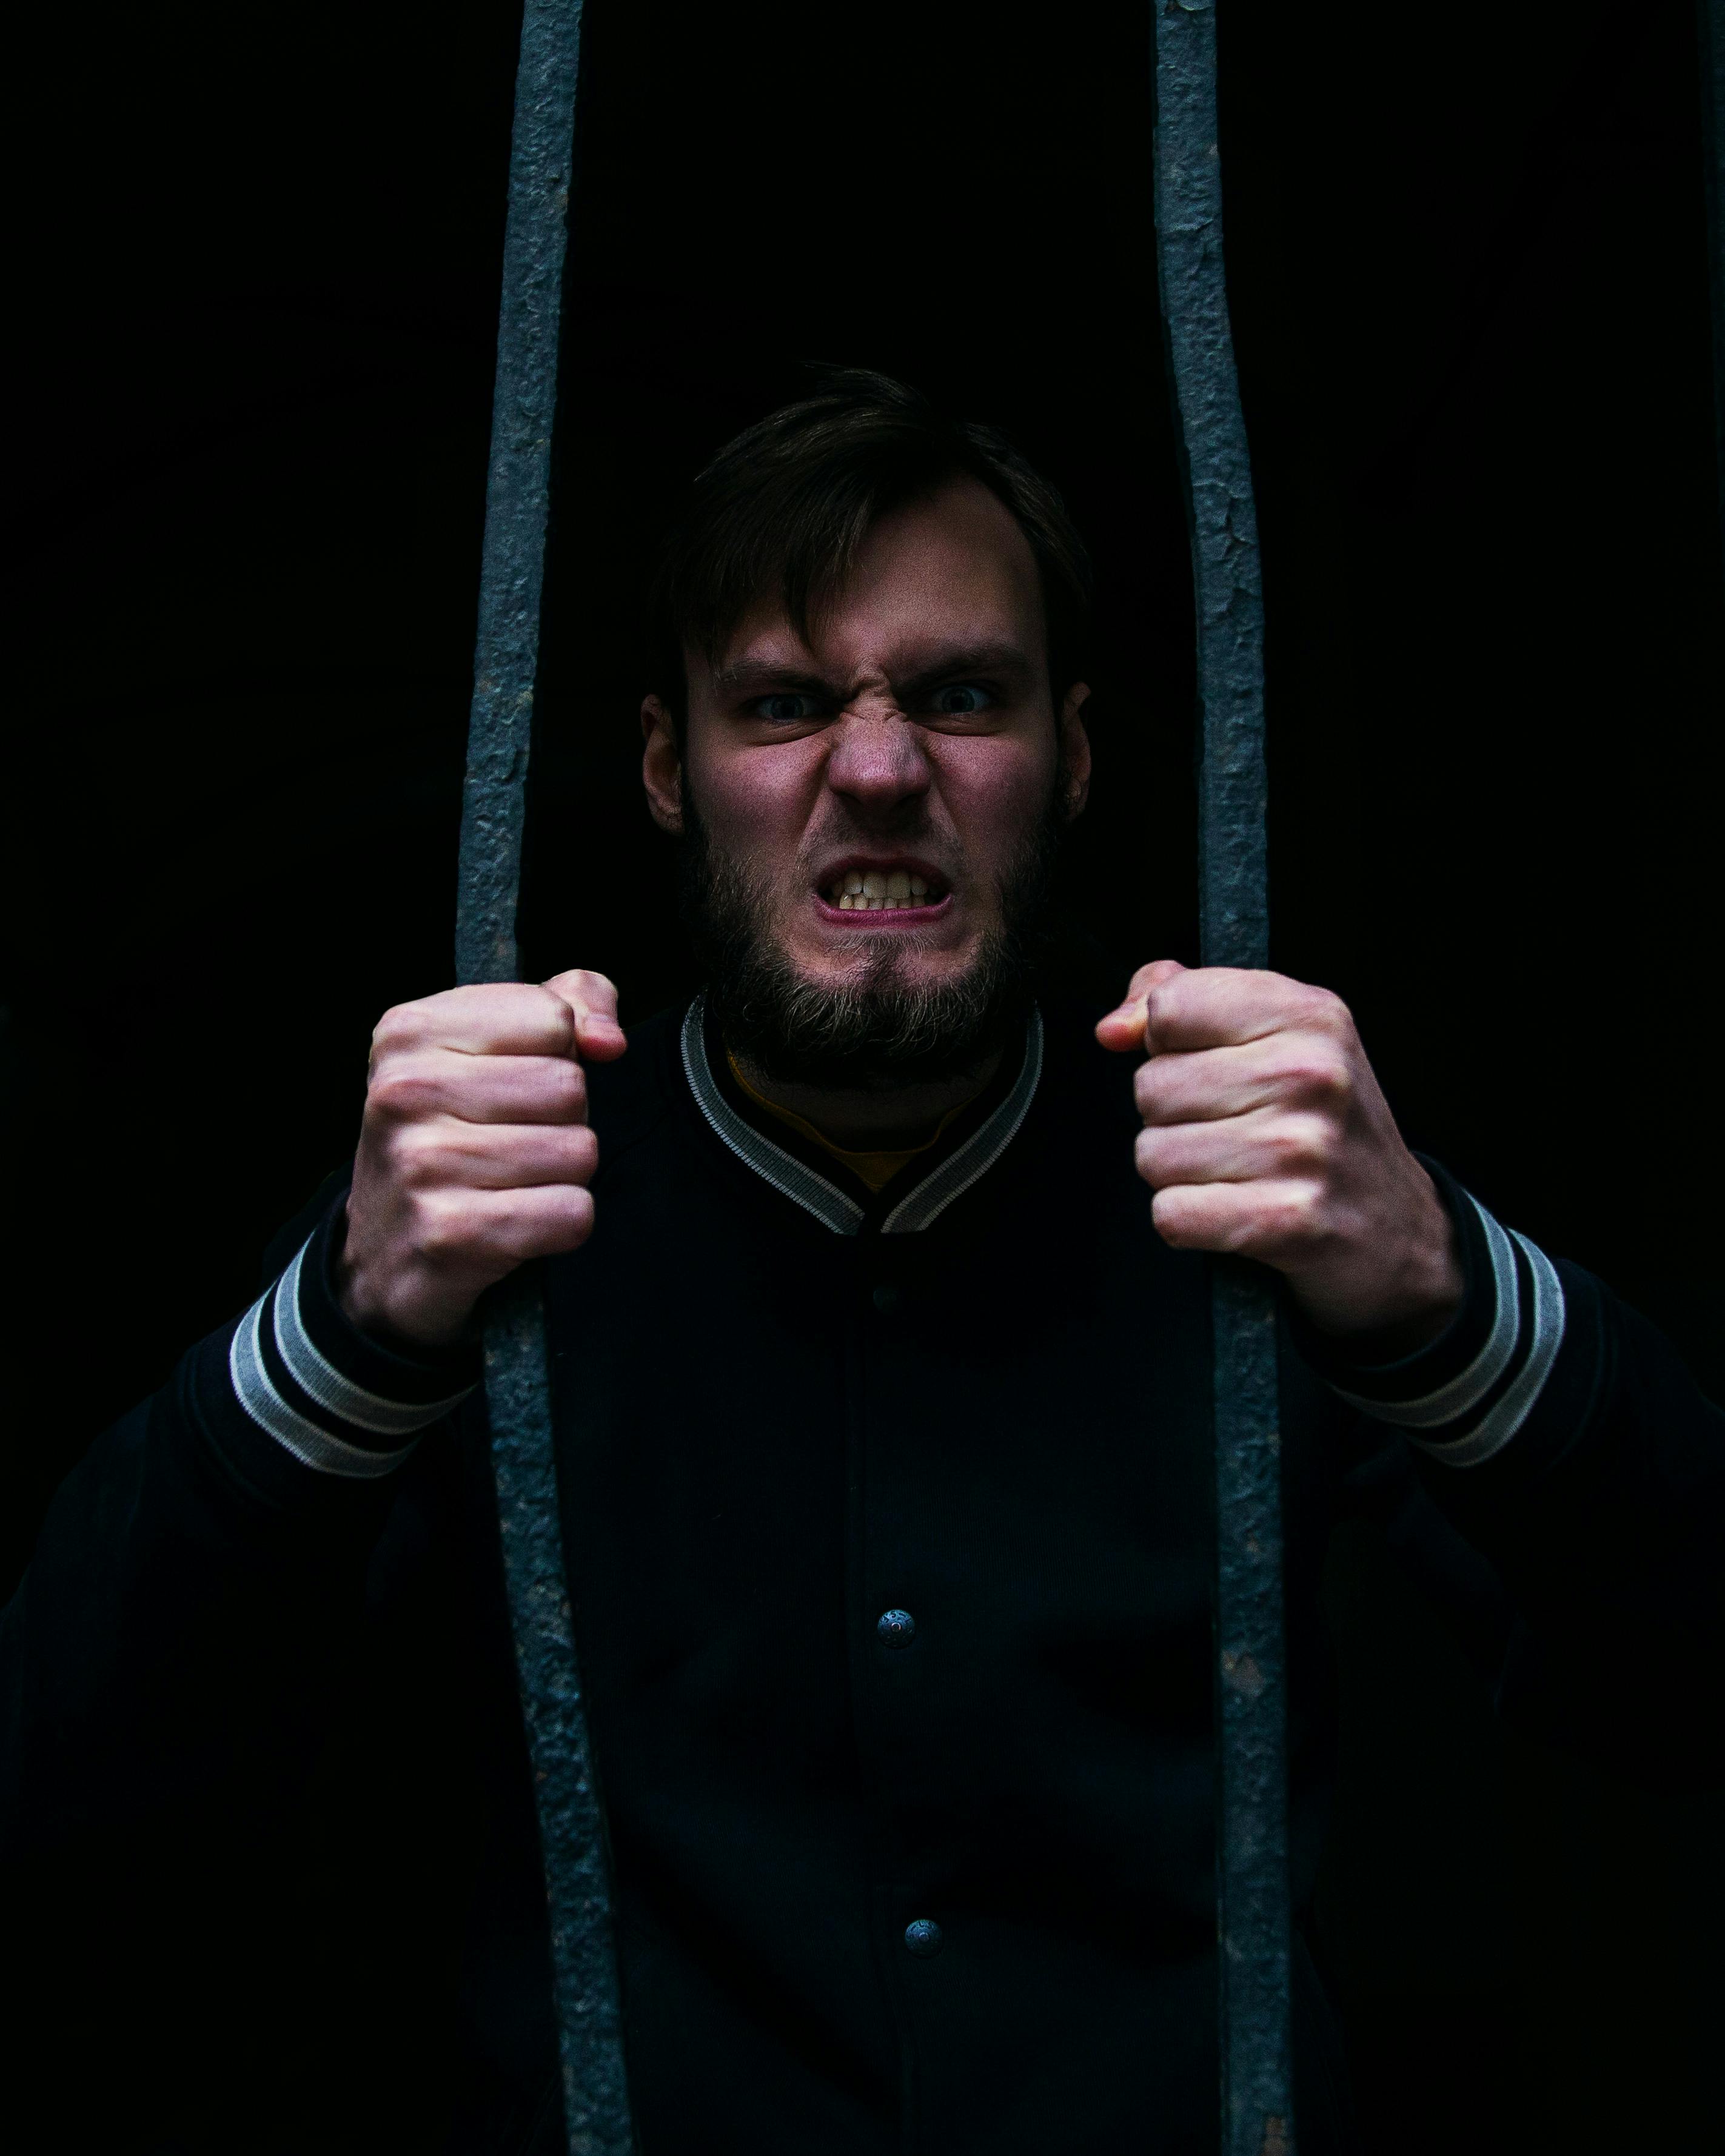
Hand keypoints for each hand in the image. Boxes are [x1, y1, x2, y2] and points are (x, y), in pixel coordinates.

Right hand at [338, 970, 626, 1348]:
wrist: (381, 1252)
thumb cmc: (452, 1134)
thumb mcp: (493, 1046)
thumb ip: (571, 1002)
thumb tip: (609, 1040)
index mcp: (411, 1031)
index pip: (553, 1017)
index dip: (556, 1056)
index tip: (513, 1084)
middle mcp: (406, 1091)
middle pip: (569, 1087)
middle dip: (562, 1120)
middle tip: (512, 1142)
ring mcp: (421, 1163)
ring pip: (578, 1152)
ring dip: (563, 1176)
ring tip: (509, 1183)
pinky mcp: (449, 1234)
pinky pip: (571, 1214)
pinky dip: (560, 1225)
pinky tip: (514, 1224)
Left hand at [1097, 961, 1461, 1342]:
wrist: (1398, 1231)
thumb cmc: (1320, 1127)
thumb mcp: (1277, 1039)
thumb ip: (1187, 1002)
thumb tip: (1114, 1030)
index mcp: (1310, 1015)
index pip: (1172, 1005)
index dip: (1167, 1043)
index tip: (1207, 1065)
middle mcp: (1312, 1075)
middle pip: (1152, 1087)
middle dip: (1173, 1118)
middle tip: (1234, 1133)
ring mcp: (1302, 1149)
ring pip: (1153, 1154)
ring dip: (1179, 1174)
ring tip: (1238, 1174)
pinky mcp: (1287, 1220)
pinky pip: (1171, 1213)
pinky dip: (1189, 1222)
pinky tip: (1235, 1213)